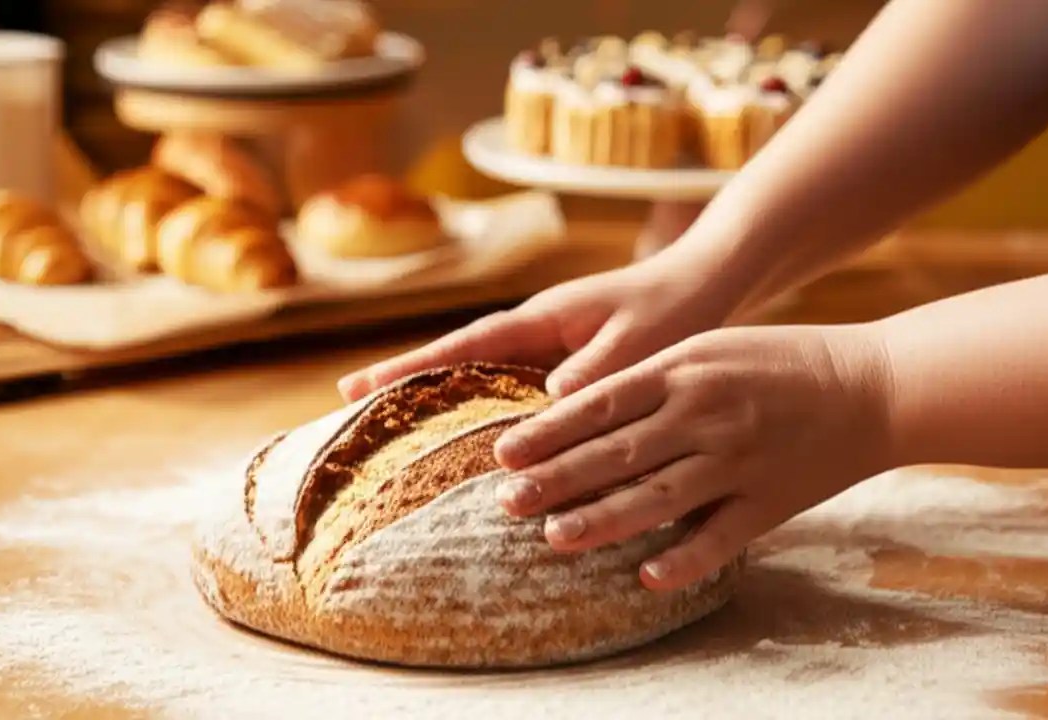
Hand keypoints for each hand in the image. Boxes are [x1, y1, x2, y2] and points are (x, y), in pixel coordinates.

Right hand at [337, 253, 738, 401]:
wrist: (700, 285)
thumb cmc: (671, 309)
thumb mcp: (638, 342)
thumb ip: (597, 369)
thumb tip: (551, 401)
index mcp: (544, 318)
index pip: (467, 345)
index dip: (414, 367)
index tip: (361, 384)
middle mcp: (535, 330)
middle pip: (457, 356)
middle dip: (406, 375)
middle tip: (346, 400)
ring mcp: (545, 345)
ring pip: (479, 372)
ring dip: (438, 392)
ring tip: (389, 421)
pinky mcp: (563, 363)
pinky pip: (511, 387)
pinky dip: (482, 404)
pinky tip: (470, 436)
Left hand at [492, 324, 893, 590]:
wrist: (873, 384)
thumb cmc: (784, 360)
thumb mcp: (712, 348)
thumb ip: (654, 376)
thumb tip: (583, 404)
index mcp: (685, 370)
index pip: (600, 404)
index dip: (548, 430)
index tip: (503, 452)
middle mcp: (704, 415)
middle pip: (615, 454)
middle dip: (556, 478)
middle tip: (506, 501)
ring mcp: (737, 461)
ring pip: (656, 498)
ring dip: (602, 521)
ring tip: (555, 538)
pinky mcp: (770, 501)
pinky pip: (719, 538)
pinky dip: (683, 560)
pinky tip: (646, 578)